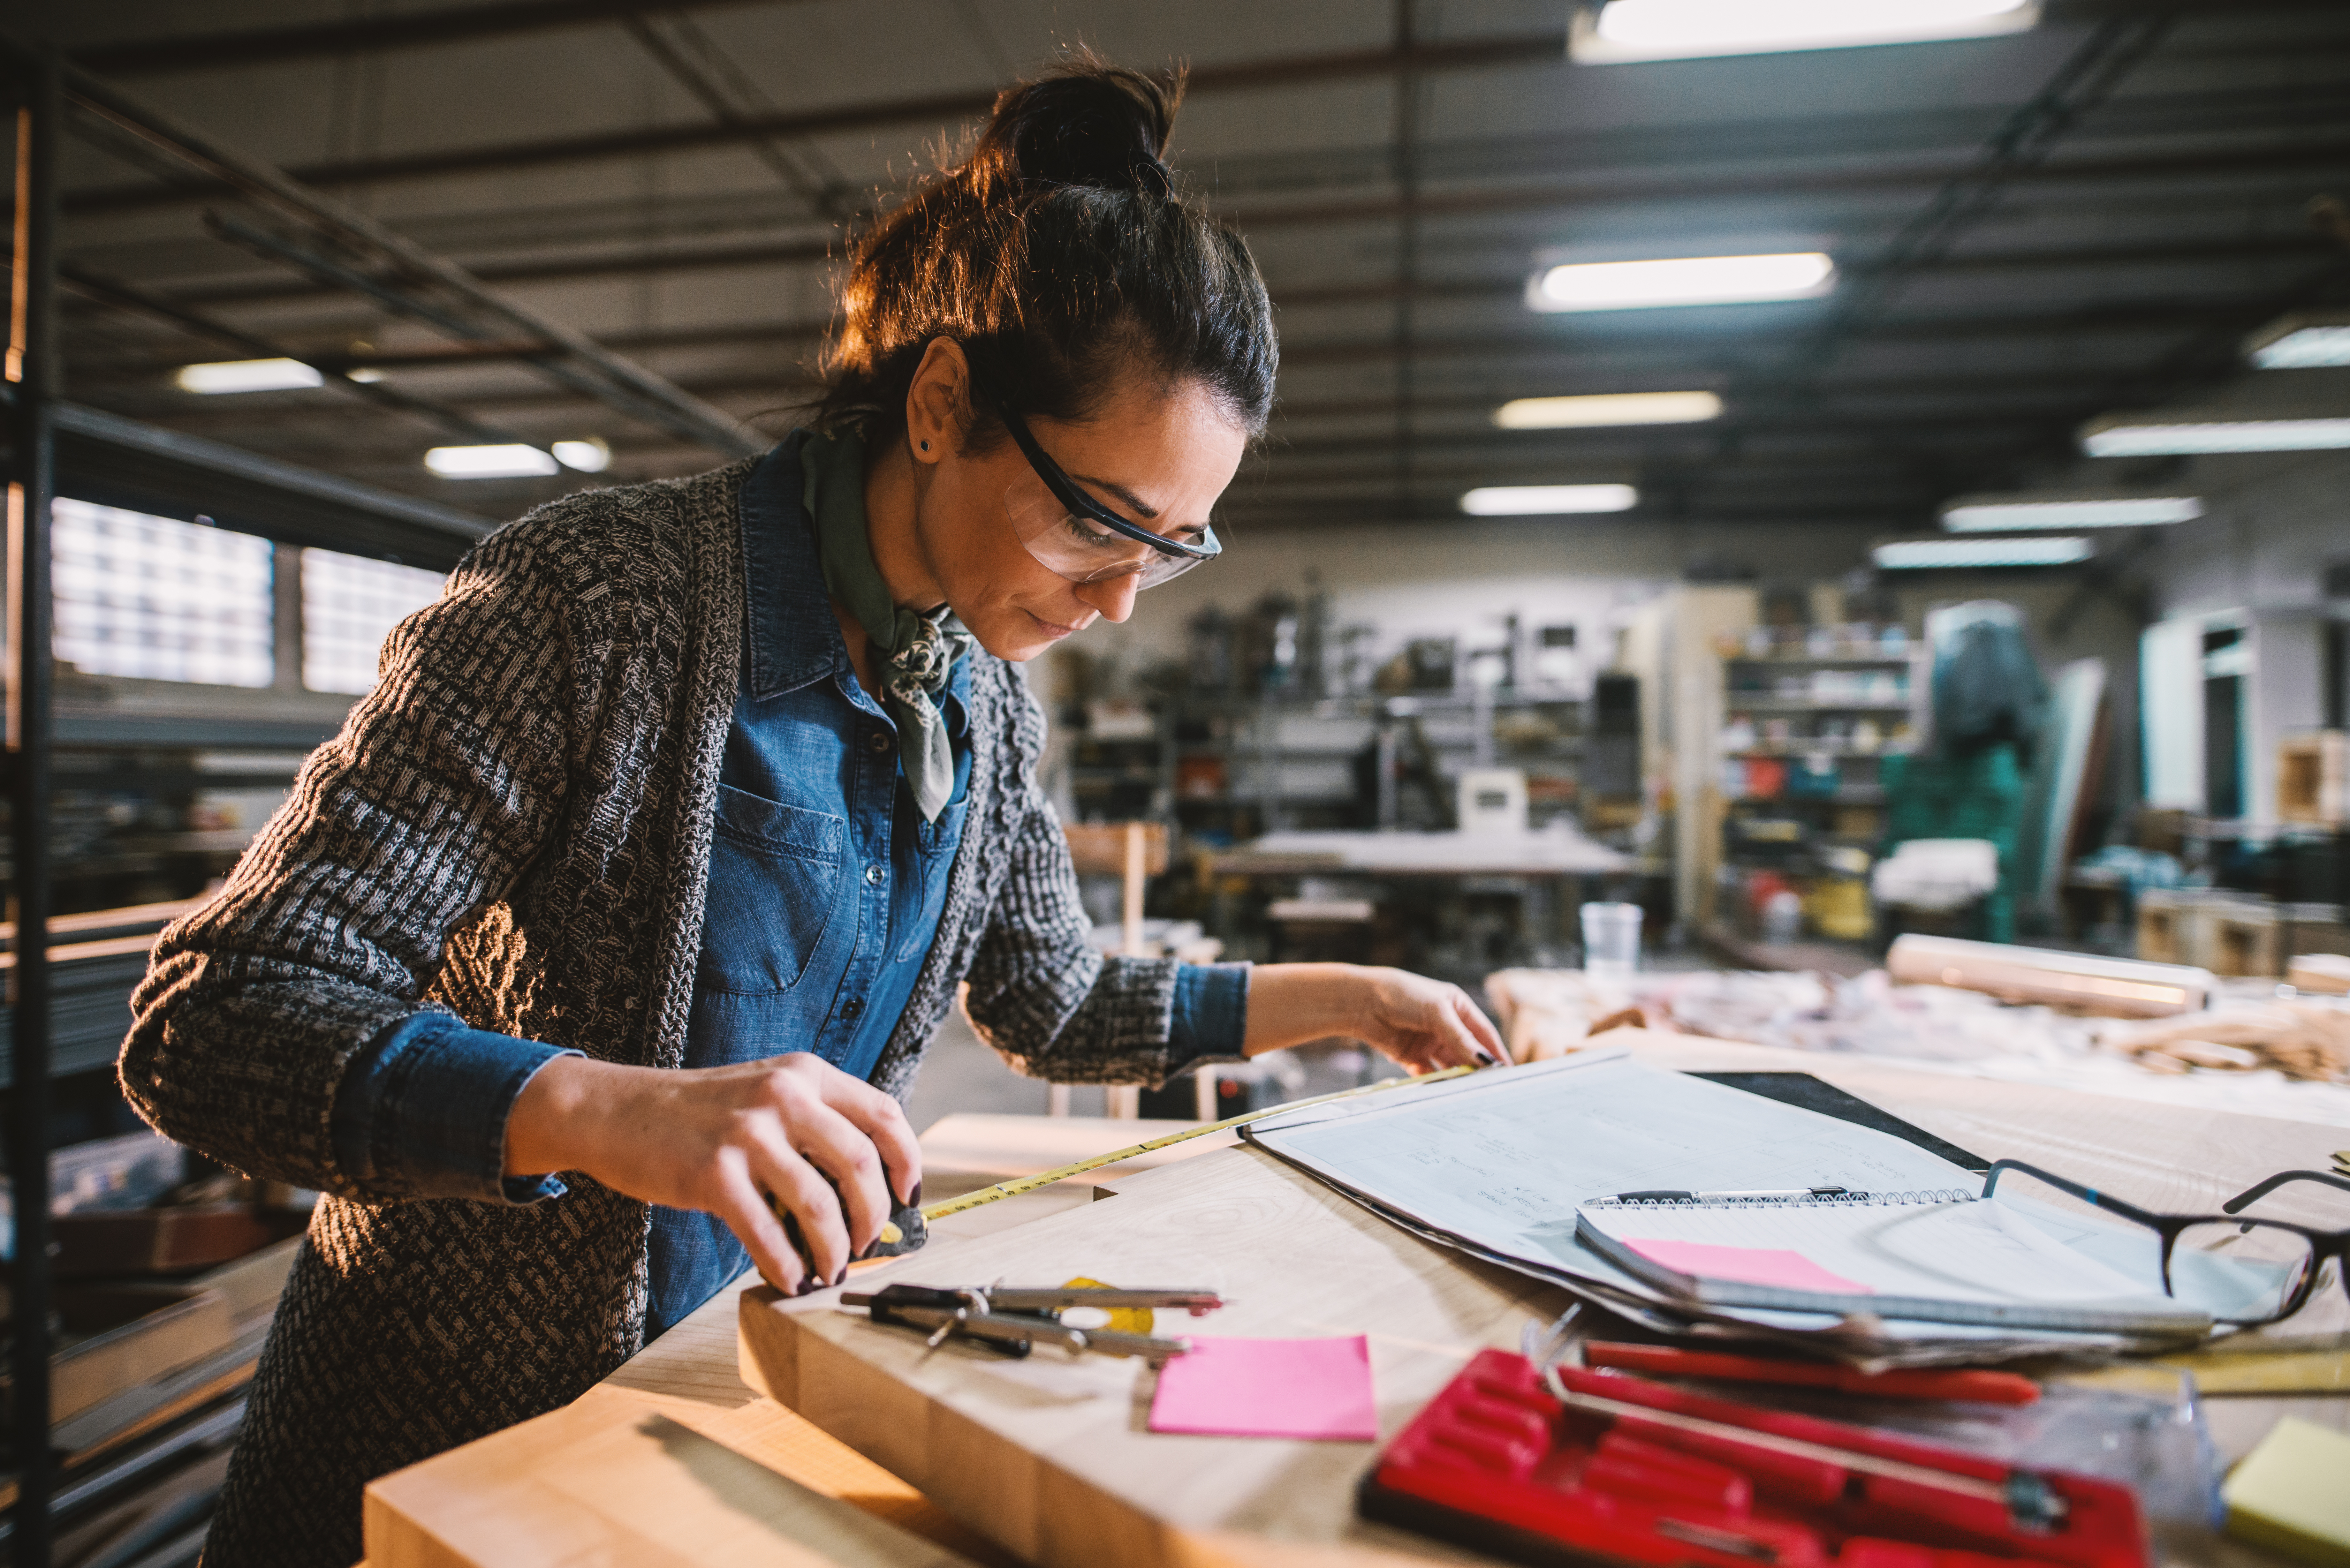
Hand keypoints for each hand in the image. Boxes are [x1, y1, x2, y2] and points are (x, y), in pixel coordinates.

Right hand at [504, 1052, 920, 1293]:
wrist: (617, 1110)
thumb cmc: (699, 1113)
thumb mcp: (765, 1094)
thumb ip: (812, 1126)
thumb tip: (861, 1192)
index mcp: (805, 1073)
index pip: (883, 1114)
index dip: (905, 1160)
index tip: (908, 1196)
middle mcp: (783, 1095)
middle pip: (860, 1164)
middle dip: (872, 1216)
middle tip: (864, 1243)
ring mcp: (748, 1133)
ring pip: (819, 1205)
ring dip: (832, 1249)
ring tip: (828, 1269)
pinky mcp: (714, 1173)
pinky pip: (767, 1232)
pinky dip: (786, 1265)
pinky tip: (790, 1279)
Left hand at [1243, 963, 1509, 1073]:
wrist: (1360, 1002)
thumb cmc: (1401, 994)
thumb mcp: (1437, 1012)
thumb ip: (1460, 1037)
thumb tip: (1485, 1060)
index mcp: (1457, 1008)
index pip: (1483, 1034)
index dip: (1496, 1053)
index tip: (1509, 1073)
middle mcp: (1445, 1026)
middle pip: (1468, 1052)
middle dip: (1478, 1070)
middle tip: (1491, 1090)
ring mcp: (1428, 1042)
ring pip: (1450, 1066)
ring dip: (1458, 1079)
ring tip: (1469, 1096)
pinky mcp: (1411, 1056)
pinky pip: (1428, 1074)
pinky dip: (1435, 1084)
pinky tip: (1443, 1095)